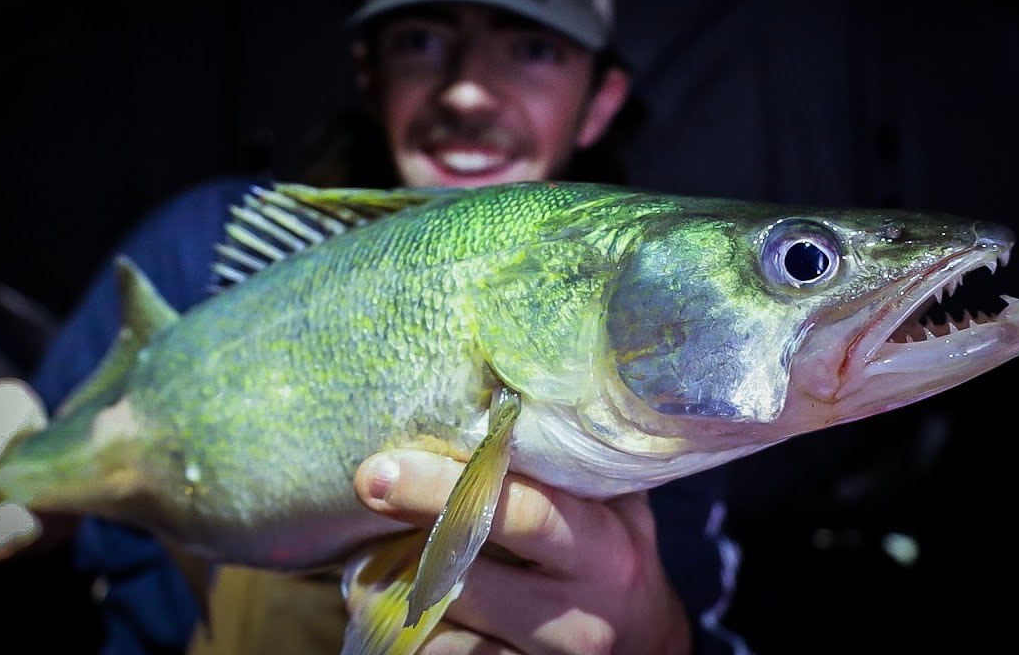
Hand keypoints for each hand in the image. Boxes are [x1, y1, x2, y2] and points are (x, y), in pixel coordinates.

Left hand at [355, 450, 691, 654]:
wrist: (651, 653)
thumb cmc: (620, 562)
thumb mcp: (618, 511)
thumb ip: (571, 465)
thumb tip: (499, 390)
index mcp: (603, 553)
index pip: (525, 514)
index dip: (447, 489)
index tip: (384, 467)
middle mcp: (576, 615)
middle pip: (467, 576)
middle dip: (407, 539)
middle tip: (366, 497)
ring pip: (444, 626)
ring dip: (405, 590)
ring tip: (388, 560)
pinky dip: (419, 633)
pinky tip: (414, 609)